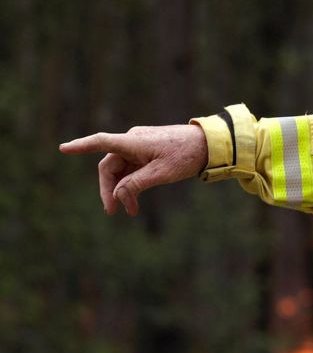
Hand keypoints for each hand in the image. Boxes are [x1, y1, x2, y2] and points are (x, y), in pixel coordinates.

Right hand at [59, 124, 207, 215]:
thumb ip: (137, 184)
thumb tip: (117, 195)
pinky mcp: (146, 152)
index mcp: (133, 141)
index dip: (81, 146)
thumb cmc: (186, 155)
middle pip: (109, 166)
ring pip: (120, 171)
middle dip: (109, 189)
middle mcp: (132, 141)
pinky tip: (134, 202)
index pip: (101, 142)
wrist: (209, 144)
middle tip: (112, 210)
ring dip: (122, 190)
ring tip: (129, 211)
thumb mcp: (162, 173)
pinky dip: (131, 184)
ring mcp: (138, 146)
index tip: (63, 149)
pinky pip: (131, 169)